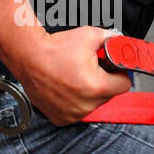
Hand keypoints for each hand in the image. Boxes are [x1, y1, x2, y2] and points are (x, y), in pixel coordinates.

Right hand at [13, 26, 130, 125]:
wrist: (29, 56)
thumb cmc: (55, 48)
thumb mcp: (90, 36)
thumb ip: (112, 40)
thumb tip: (122, 43)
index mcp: (97, 86)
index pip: (124, 84)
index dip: (119, 73)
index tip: (112, 68)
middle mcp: (86, 104)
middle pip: (108, 95)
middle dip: (103, 82)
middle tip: (90, 69)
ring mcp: (72, 114)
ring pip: (93, 104)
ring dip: (89, 93)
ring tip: (75, 77)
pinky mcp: (60, 118)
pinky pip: (76, 112)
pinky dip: (74, 102)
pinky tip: (66, 88)